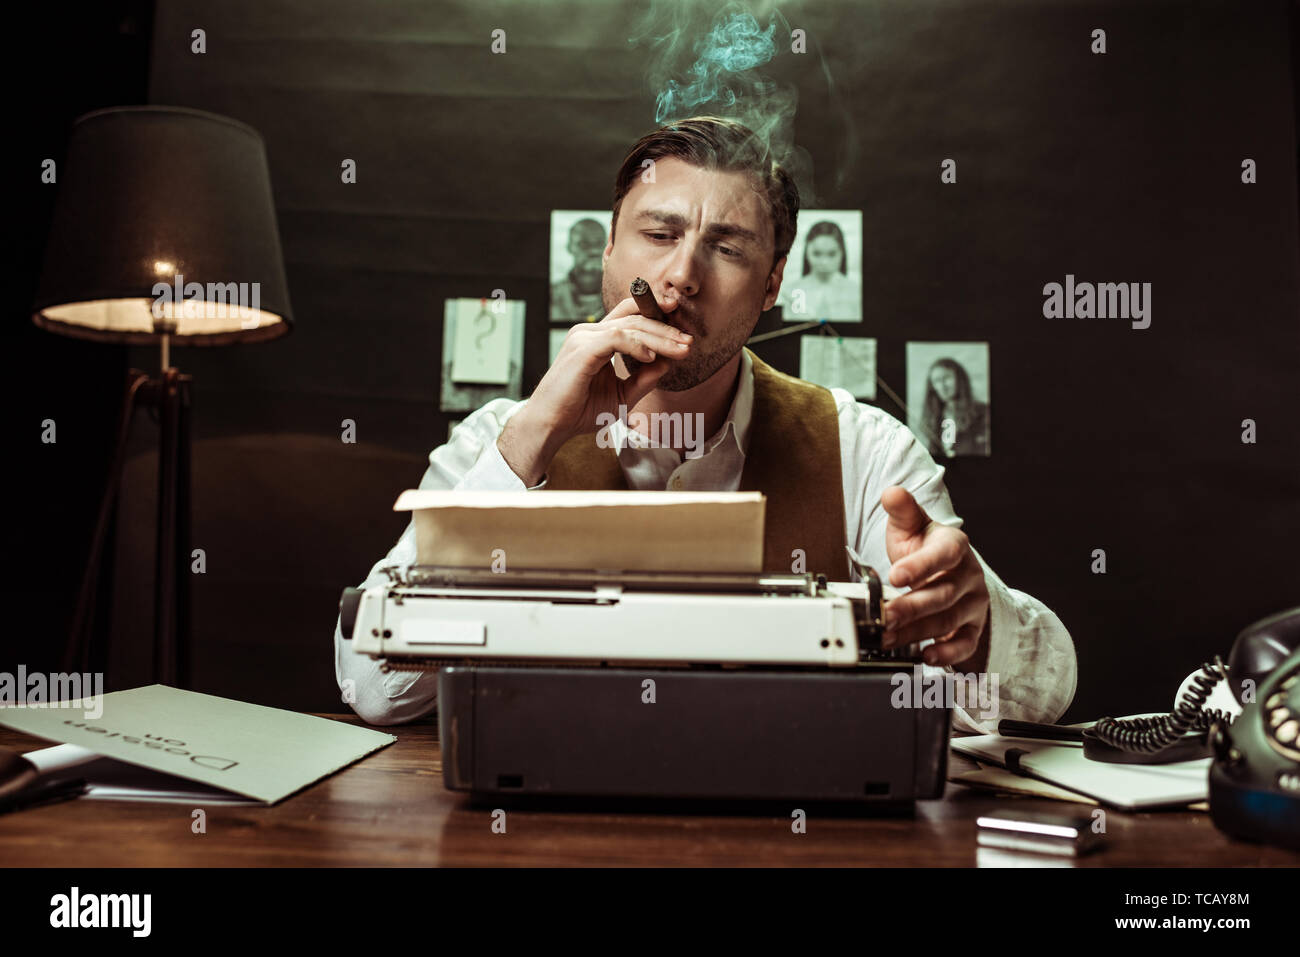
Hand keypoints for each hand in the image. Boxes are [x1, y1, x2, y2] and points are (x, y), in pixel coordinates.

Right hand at [497, 297, 691, 484]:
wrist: (551, 425)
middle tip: (690, 342)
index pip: (631, 315)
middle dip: (667, 329)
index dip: (657, 316)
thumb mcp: (623, 394)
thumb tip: (668, 364)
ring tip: (682, 349)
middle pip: (636, 317)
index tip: (683, 331)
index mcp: (597, 338)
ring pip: (631, 326)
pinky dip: (638, 346)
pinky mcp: (582, 350)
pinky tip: (653, 357)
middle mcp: (589, 332)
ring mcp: (584, 338)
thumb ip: (644, 379)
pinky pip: (617, 339)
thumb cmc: (580, 410)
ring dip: (660, 338)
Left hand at [879, 486, 989, 667]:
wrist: (945, 569)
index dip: (920, 566)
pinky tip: (926, 655)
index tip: (894, 575)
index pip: (942, 555)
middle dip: (911, 607)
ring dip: (917, 631)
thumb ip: (902, 510)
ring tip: (889, 635)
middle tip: (885, 614)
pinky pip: (964, 644)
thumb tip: (892, 493)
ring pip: (947, 621)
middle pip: (942, 594)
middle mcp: (967, 575)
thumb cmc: (925, 547)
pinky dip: (947, 653)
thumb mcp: (911, 525)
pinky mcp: (972, 627)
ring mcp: (972, 603)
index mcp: (954, 546)